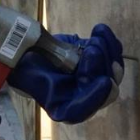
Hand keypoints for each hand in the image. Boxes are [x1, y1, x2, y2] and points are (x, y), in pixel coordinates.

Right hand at [8, 24, 123, 123]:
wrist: (32, 56)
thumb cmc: (26, 68)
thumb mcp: (26, 73)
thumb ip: (40, 75)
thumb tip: (63, 63)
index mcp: (63, 108)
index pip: (82, 109)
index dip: (95, 98)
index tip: (104, 81)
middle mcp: (84, 99)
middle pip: (106, 91)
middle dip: (101, 67)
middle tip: (91, 48)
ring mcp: (96, 82)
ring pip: (114, 71)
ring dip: (108, 51)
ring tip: (95, 35)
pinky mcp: (102, 64)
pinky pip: (114, 55)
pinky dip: (110, 42)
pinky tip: (99, 29)